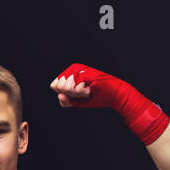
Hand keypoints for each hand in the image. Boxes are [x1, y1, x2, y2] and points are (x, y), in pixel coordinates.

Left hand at [49, 62, 169, 143]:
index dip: (64, 94)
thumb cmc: (99, 97)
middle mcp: (75, 68)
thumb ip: (66, 101)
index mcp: (71, 72)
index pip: (54, 85)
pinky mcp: (87, 72)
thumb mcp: (79, 102)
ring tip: (88, 91)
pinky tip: (91, 90)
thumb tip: (59, 96)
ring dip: (77, 93)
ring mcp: (81, 69)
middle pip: (58, 86)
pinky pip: (75, 88)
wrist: (116, 96)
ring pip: (66, 86)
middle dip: (70, 94)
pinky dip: (83, 93)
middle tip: (84, 93)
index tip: (77, 94)